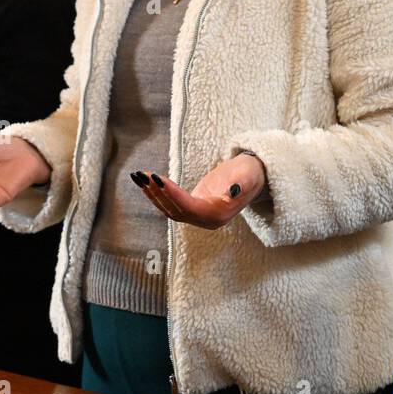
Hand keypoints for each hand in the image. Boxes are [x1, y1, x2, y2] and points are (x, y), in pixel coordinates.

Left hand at [131, 151, 266, 228]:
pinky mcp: (193, 208)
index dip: (171, 195)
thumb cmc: (251, 173)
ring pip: (170, 209)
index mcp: (218, 215)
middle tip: (142, 174)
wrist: (253, 176)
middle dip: (157, 193)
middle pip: (175, 210)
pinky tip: (146, 182)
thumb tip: (233, 192)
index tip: (156, 179)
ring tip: (139, 176)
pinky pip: (171, 205)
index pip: (189, 207)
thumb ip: (242, 184)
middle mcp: (207, 220)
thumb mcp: (249, 175)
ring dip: (152, 193)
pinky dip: (157, 194)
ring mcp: (199, 216)